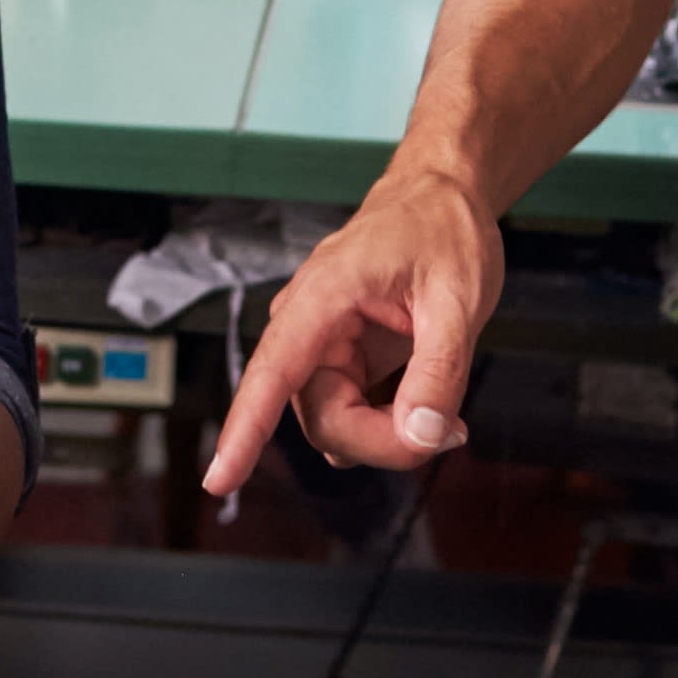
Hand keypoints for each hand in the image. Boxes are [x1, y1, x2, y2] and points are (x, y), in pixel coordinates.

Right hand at [200, 164, 500, 491]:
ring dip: (388, 435)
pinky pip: (352, 415)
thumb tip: (420, 437)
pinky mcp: (342, 361)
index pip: (271, 373)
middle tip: (449, 432)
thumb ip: (439, 374)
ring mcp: (322, 347)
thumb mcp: (458, 301)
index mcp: (322, 297)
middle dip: (383, 440)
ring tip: (445, 415)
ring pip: (337, 424)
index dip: (244, 431)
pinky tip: (424, 410)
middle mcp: (308, 325)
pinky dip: (388, 426)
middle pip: (324, 418)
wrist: (442, 197)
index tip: (219, 480)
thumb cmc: (442, 229)